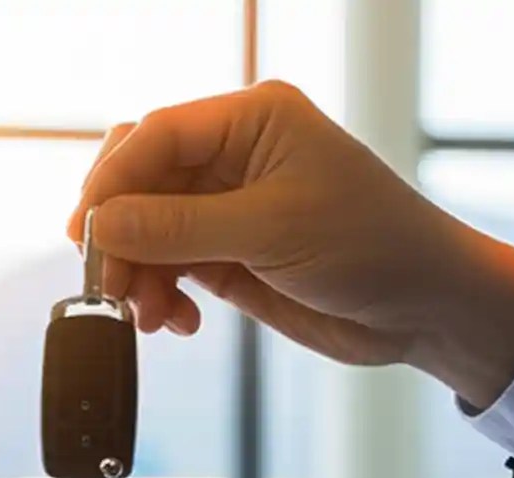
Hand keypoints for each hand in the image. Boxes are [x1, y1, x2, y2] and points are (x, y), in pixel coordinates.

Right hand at [70, 80, 513, 408]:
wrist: (426, 308)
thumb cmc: (374, 247)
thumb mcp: (272, 231)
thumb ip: (178, 229)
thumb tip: (99, 227)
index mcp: (251, 120)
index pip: (155, 135)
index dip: (112, 182)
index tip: (86, 234)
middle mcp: (233, 155)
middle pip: (139, 180)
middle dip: (118, 232)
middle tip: (109, 282)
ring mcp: (227, 206)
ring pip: (145, 229)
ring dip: (137, 274)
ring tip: (149, 316)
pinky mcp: (227, 252)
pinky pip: (166, 265)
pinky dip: (159, 294)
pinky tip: (177, 322)